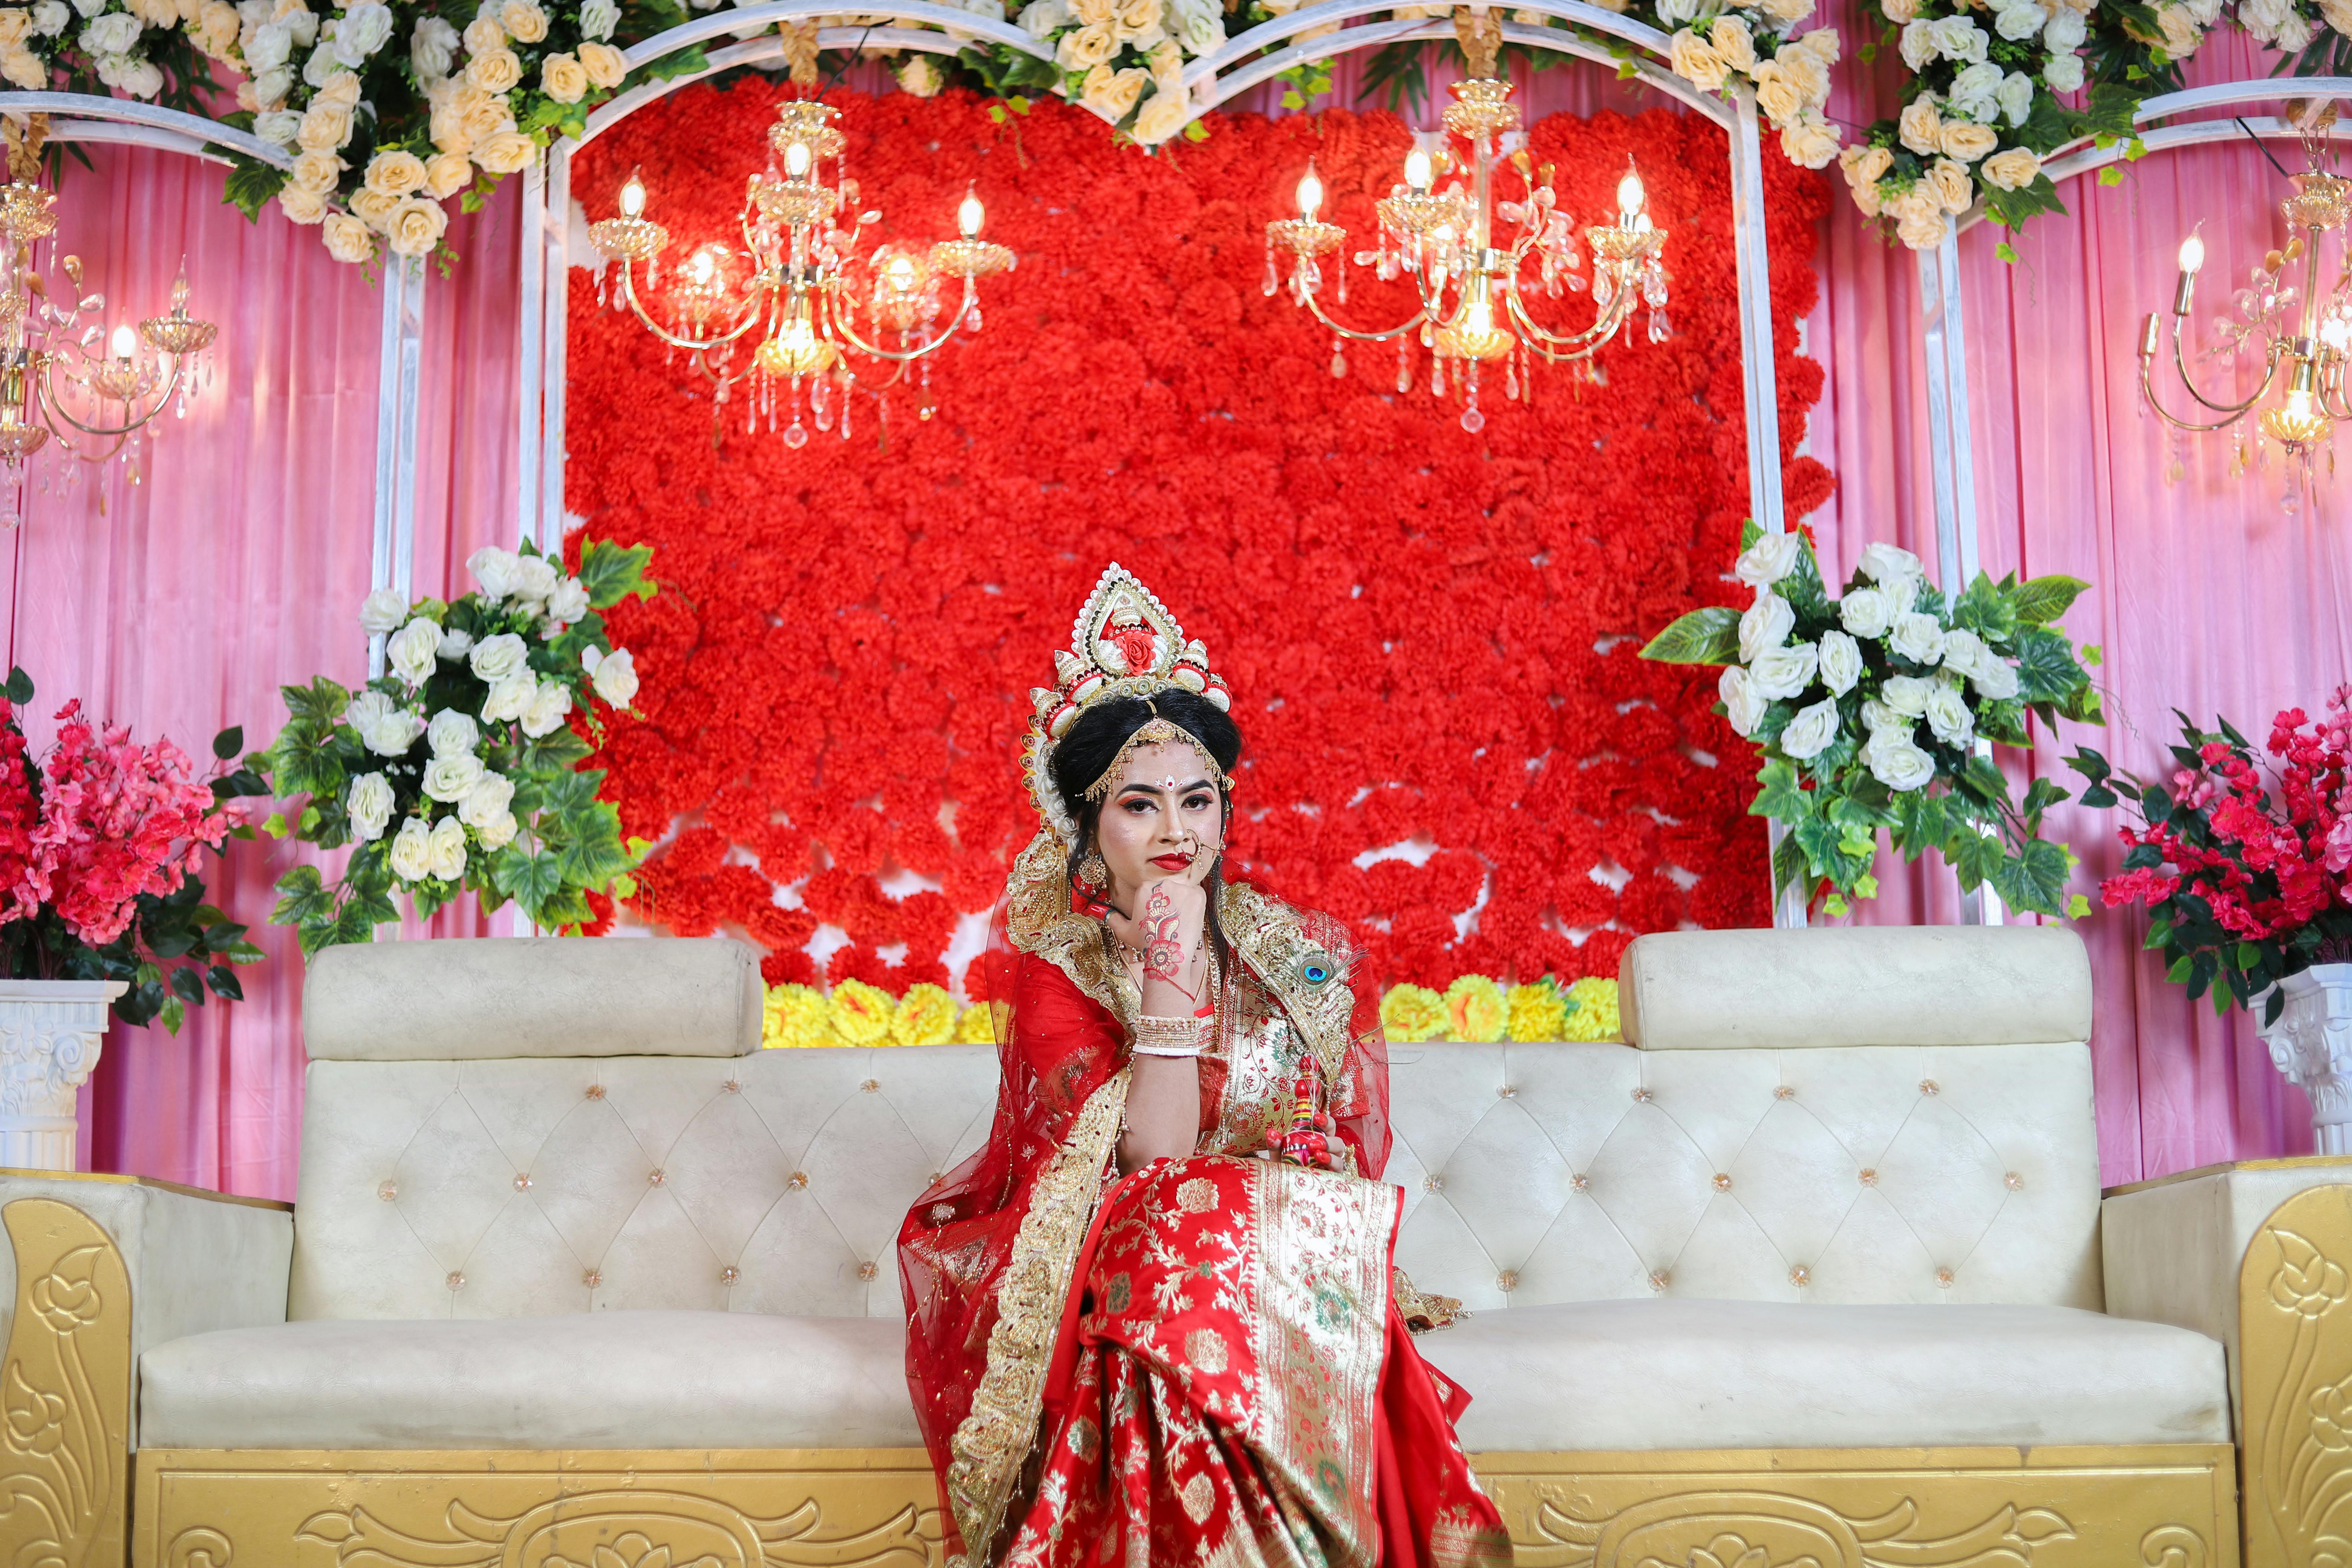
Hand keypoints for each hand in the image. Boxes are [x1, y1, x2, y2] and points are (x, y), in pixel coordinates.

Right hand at [1106, 876, 1207, 1004]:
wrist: (1168, 954)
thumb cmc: (1146, 943)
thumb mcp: (1124, 931)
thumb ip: (1112, 917)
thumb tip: (1100, 911)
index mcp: (1144, 887)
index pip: (1154, 890)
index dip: (1157, 905)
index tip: (1158, 917)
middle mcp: (1163, 883)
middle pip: (1168, 887)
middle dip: (1169, 901)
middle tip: (1169, 920)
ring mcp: (1182, 888)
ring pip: (1183, 889)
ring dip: (1182, 901)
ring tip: (1179, 920)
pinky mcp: (1197, 894)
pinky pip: (1197, 892)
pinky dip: (1194, 903)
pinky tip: (1188, 917)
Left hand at [1264, 1112, 1343, 1171]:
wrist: (1284, 1187)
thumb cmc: (1286, 1166)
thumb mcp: (1278, 1155)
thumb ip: (1275, 1144)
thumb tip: (1272, 1133)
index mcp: (1318, 1138)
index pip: (1328, 1126)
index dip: (1325, 1121)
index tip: (1316, 1118)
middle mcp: (1328, 1150)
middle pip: (1337, 1141)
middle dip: (1329, 1139)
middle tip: (1315, 1142)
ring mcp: (1332, 1164)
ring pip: (1340, 1155)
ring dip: (1331, 1153)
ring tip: (1317, 1154)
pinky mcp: (1333, 1176)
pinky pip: (1339, 1170)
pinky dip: (1332, 1165)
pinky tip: (1321, 1163)